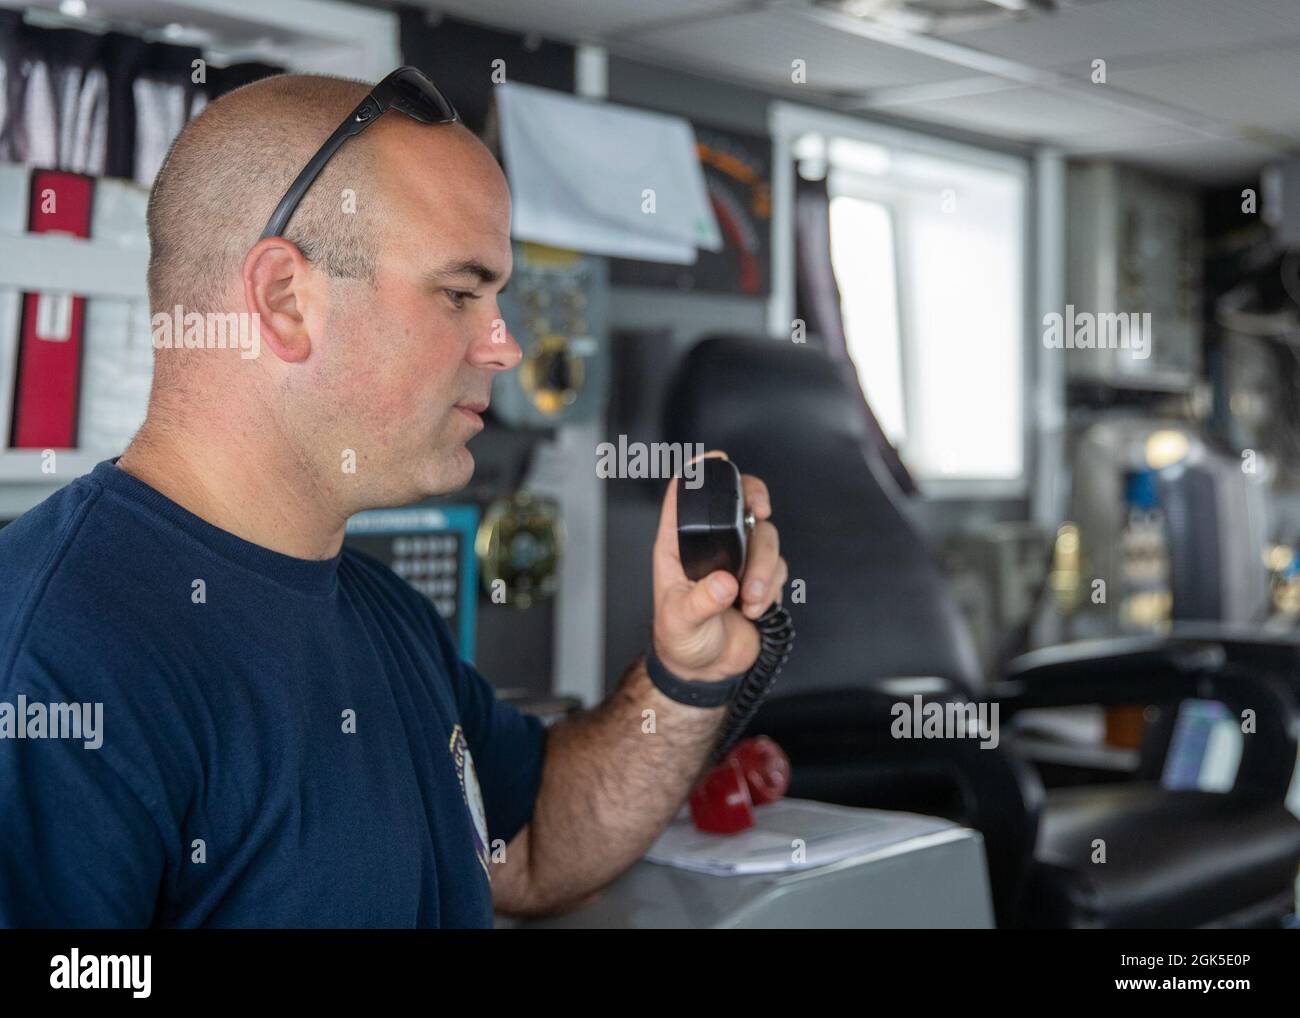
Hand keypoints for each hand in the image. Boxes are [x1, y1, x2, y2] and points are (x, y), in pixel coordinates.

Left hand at [650, 451, 788, 680]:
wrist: (704, 669)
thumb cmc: (680, 639)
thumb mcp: (680, 620)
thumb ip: (701, 601)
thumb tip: (724, 584)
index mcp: (678, 546)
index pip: (685, 499)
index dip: (699, 473)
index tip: (717, 459)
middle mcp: (710, 546)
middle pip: (739, 502)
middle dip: (755, 499)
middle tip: (762, 511)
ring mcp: (738, 560)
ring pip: (765, 537)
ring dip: (764, 567)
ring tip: (750, 600)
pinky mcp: (760, 578)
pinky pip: (780, 567)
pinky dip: (773, 587)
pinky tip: (756, 609)